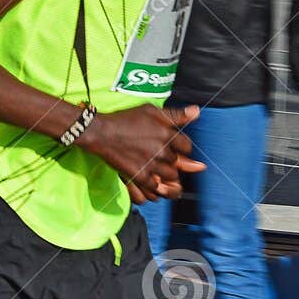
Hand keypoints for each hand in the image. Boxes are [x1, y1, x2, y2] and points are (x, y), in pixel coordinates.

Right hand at [77, 103, 205, 201]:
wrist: (101, 133)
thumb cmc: (125, 119)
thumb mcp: (151, 111)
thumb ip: (175, 114)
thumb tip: (197, 111)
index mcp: (167, 134)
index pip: (187, 146)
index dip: (182, 149)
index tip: (176, 149)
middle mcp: (162, 150)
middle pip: (179, 163)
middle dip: (174, 162)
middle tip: (165, 161)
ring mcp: (151, 164)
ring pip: (171, 176)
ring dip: (168, 176)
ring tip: (162, 173)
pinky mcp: (140, 175)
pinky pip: (156, 187)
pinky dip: (156, 186)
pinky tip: (152, 181)